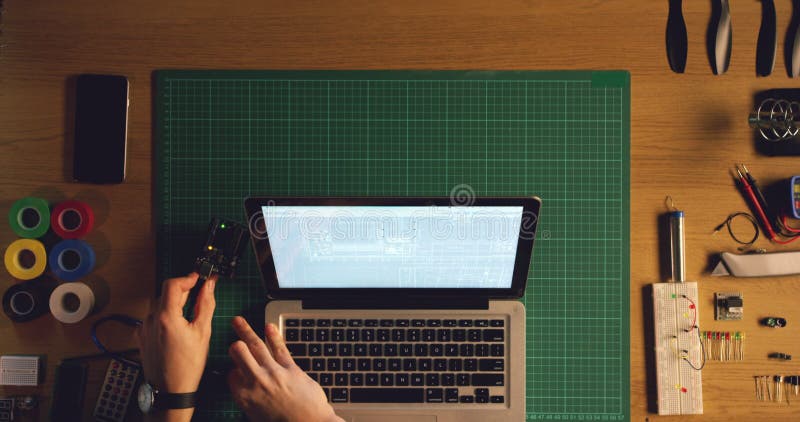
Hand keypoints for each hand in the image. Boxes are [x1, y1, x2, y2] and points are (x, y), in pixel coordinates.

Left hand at [137, 273, 216, 393]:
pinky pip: (152, 319)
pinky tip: (176, 328)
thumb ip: (205, 305)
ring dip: (173, 304)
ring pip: (158, 306)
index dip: (188, 278)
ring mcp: (143, 329)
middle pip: (165, 293)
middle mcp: (150, 320)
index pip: (173, 284)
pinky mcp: (141, 337)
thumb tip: (209, 286)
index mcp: (166, 316)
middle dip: (183, 291)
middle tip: (199, 295)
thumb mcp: (203, 332)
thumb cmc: (188, 365)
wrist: (171, 390)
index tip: (199, 278)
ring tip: (188, 315)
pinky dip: (164, 317)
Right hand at [227, 316, 343, 421]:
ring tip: (238, 321)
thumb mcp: (257, 417)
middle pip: (238, 353)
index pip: (230, 375)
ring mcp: (274, 372)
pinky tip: (269, 326)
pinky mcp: (291, 368)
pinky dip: (274, 335)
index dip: (233, 371)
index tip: (236, 369)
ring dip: (245, 330)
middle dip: (235, 346)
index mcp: (245, 397)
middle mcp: (256, 381)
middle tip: (234, 342)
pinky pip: (279, 347)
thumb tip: (247, 392)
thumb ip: (249, 401)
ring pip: (256, 345)